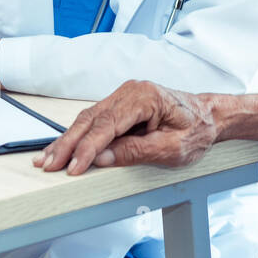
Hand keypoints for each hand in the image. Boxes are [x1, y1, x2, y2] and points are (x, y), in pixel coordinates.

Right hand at [33, 80, 218, 174]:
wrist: (210, 116)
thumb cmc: (197, 129)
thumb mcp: (171, 148)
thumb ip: (135, 152)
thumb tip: (101, 158)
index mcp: (145, 97)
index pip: (107, 125)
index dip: (86, 148)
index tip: (72, 167)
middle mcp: (131, 91)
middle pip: (91, 119)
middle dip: (67, 144)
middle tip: (47, 164)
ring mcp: (125, 95)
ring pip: (88, 118)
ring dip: (67, 139)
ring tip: (48, 158)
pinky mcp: (122, 104)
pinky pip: (95, 119)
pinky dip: (79, 135)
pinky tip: (65, 146)